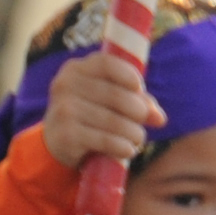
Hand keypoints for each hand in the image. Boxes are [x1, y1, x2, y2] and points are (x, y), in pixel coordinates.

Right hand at [37, 45, 163, 173]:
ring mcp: (64, 110)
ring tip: (137, 138)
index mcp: (75, 69)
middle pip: (115, 95)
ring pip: (113, 121)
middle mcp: (65, 86)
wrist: (56, 143)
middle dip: (138, 111)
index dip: (129, 75)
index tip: (139, 89)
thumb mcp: (107, 100)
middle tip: (143, 121)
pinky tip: (127, 150)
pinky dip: (122, 147)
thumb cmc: (89, 115)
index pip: (107, 63)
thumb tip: (159, 118)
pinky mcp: (66, 135)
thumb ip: (136, 100)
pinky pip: (105, 140)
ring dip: (134, 133)